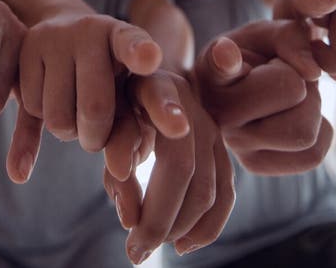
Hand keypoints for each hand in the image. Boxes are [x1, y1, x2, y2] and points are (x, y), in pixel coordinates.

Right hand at [18, 13, 161, 152]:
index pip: (132, 43)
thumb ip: (132, 127)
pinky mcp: (24, 53)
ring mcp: (52, 39)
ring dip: (67, 131)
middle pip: (94, 107)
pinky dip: (32, 135)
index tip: (150, 59)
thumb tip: (120, 171)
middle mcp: (87, 30)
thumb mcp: (125, 90)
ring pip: (56, 118)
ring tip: (73, 114)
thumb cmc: (107, 73)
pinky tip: (24, 164)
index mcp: (121, 36)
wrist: (66, 32)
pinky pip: (28, 110)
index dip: (140, 53)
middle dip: (96, 137)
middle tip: (96, 135)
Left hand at [103, 71, 233, 262]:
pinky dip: (206, 228)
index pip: (161, 97)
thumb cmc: (123, 104)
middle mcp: (191, 107)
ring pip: (208, 190)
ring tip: (149, 244)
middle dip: (158, 217)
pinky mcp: (224, 151)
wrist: (151, 88)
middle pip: (183, 167)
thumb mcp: (109, 119)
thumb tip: (130, 218)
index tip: (166, 134)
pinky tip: (182, 244)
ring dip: (179, 227)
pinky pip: (225, 196)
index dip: (166, 112)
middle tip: (134, 248)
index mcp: (155, 86)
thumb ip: (116, 155)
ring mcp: (213, 129)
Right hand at [192, 22, 332, 173]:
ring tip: (287, 99)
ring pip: (304, 132)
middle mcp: (216, 109)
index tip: (226, 52)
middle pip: (292, 90)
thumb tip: (312, 73)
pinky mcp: (255, 165)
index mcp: (213, 67)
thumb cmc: (252, 56)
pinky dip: (318, 132)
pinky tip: (293, 117)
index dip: (225, 59)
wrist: (241, 86)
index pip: (219, 64)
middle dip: (302, 80)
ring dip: (310, 108)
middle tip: (284, 77)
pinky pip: (313, 155)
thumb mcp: (267, 34)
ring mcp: (233, 143)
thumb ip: (290, 37)